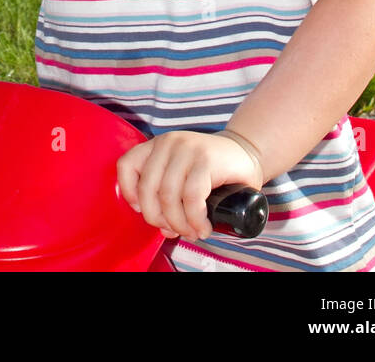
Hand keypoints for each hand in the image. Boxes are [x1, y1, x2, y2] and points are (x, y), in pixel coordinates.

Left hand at [115, 131, 261, 240]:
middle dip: (160, 219)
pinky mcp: (206, 160)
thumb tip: (162, 227)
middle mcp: (168, 143)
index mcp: (157, 145)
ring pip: (169, 196)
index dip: (129, 193)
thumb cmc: (213, 170)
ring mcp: (187, 149)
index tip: (144, 210)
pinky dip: (195, 219)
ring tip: (193, 231)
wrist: (246, 153)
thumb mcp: (181, 173)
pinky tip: (203, 226)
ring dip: (180, 223)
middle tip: (176, 231)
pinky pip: (191, 197)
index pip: (127, 165)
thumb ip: (166, 193)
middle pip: (148, 189)